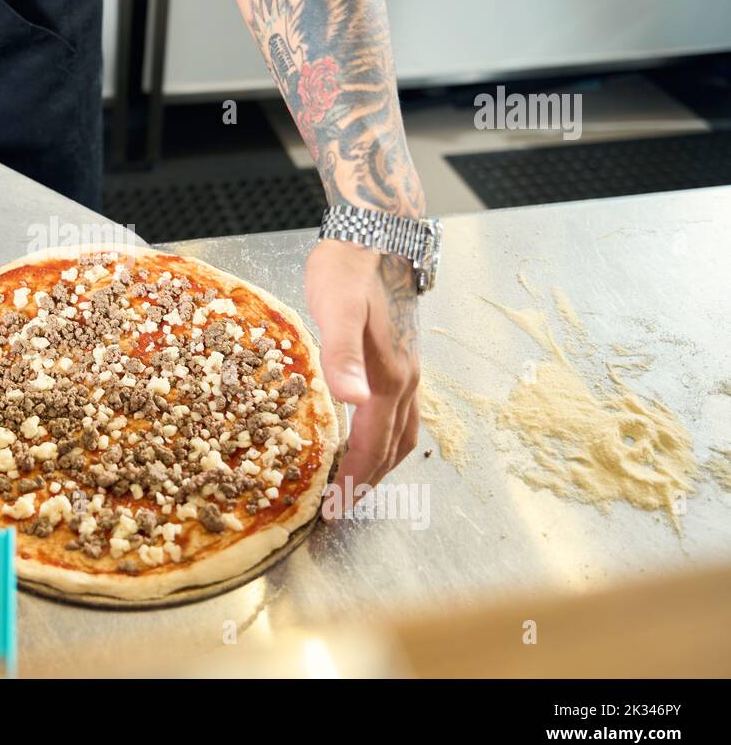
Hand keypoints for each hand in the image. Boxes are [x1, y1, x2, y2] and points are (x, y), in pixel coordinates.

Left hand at [304, 238, 419, 513]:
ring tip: (359, 482)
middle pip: (392, 447)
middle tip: (344, 508)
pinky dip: (387, 436)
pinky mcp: (402, 357)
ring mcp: (409, 369)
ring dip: (382, 462)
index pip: (371, 445)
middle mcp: (406, 381)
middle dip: (369, 481)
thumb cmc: (348, 273)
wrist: (375, 235)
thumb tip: (352, 401)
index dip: (353, 480)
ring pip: (403, 432)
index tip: (335, 509)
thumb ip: (342, 355)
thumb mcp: (338, 311)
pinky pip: (401, 412)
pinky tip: (368, 431)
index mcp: (389, 379)